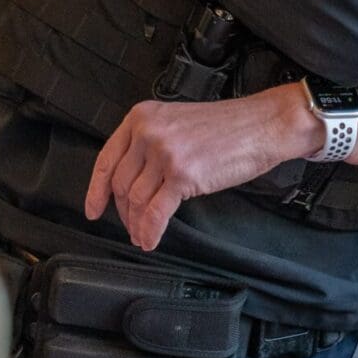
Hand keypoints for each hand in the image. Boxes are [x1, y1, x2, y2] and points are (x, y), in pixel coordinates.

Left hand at [84, 83, 357, 250]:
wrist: (265, 125)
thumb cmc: (230, 126)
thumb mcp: (179, 123)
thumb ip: (151, 143)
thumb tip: (134, 182)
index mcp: (142, 117)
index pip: (107, 159)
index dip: (96, 190)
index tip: (93, 209)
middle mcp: (148, 133)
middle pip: (121, 184)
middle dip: (125, 212)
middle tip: (131, 226)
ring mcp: (164, 153)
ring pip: (137, 201)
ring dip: (138, 225)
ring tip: (144, 236)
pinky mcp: (183, 175)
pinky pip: (156, 213)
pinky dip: (150, 231)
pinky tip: (152, 240)